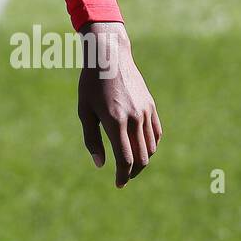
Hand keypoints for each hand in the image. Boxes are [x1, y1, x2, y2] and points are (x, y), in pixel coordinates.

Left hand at [76, 21, 161, 187]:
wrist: (109, 57)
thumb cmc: (91, 84)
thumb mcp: (84, 111)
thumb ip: (92, 139)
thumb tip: (101, 165)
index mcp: (115, 121)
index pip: (125, 159)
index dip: (122, 176)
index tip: (118, 184)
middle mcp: (134, 118)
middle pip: (141, 157)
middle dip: (133, 172)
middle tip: (124, 177)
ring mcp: (145, 112)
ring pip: (150, 147)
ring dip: (142, 161)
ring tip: (130, 165)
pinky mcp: (151, 106)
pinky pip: (156, 133)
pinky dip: (150, 146)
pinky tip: (141, 149)